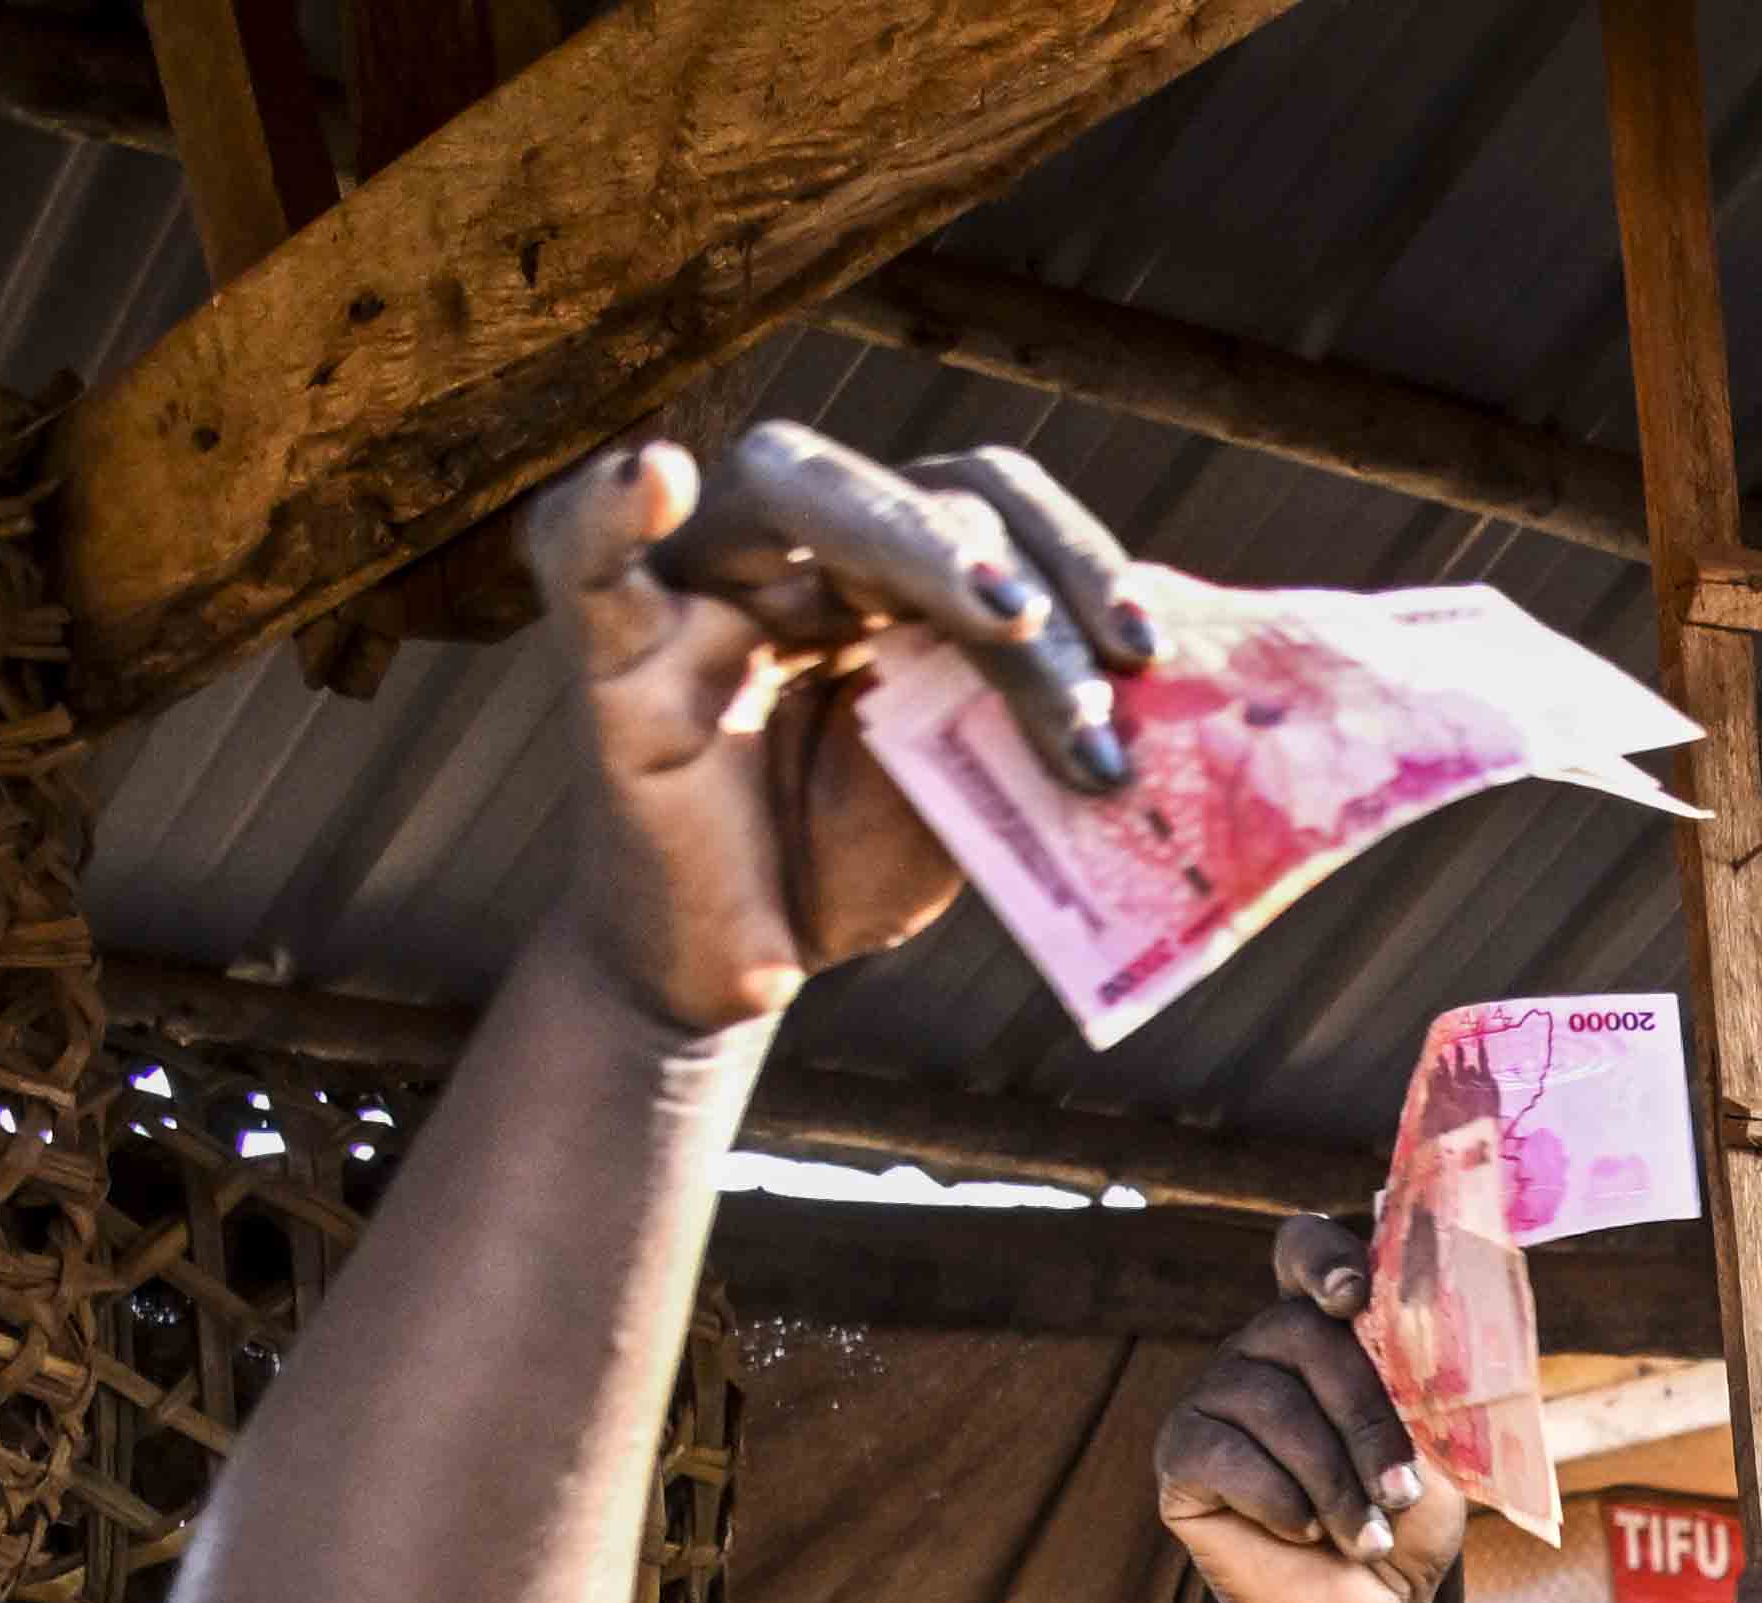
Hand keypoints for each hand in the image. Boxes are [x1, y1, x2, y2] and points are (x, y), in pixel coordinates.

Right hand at [534, 426, 1147, 1031]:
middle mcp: (796, 553)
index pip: (987, 505)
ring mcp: (701, 588)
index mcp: (884, 572)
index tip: (1156, 652)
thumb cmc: (844, 862)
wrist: (738, 967)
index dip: (1080, 554)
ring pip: (797, 492)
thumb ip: (1025, 717)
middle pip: (916, 492)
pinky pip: (583, 559)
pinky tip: (656, 475)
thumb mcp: (969, 790)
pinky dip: (607, 511)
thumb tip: (1178, 685)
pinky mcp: (613, 656)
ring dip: (917, 544)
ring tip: (1010, 620)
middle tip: (1117, 660)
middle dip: (1030, 569)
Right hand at [1154, 1219, 1465, 1602]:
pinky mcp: (1181, 1453)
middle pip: (1301, 1333)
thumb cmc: (1406, 1520)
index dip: (1322, 1257)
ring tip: (1365, 1536)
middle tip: (1400, 1491)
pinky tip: (1303, 1532)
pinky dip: (1278, 1499)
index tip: (1354, 1297)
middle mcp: (1263, 1348)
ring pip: (1268, 1402)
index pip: (1305, 1249)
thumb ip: (1430, 1379)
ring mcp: (1214, 1395)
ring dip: (1332, 1479)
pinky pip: (1221, 1452)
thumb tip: (1433, 1320)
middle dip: (1365, 1419)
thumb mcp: (1439, 1448)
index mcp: (1327, 1328)